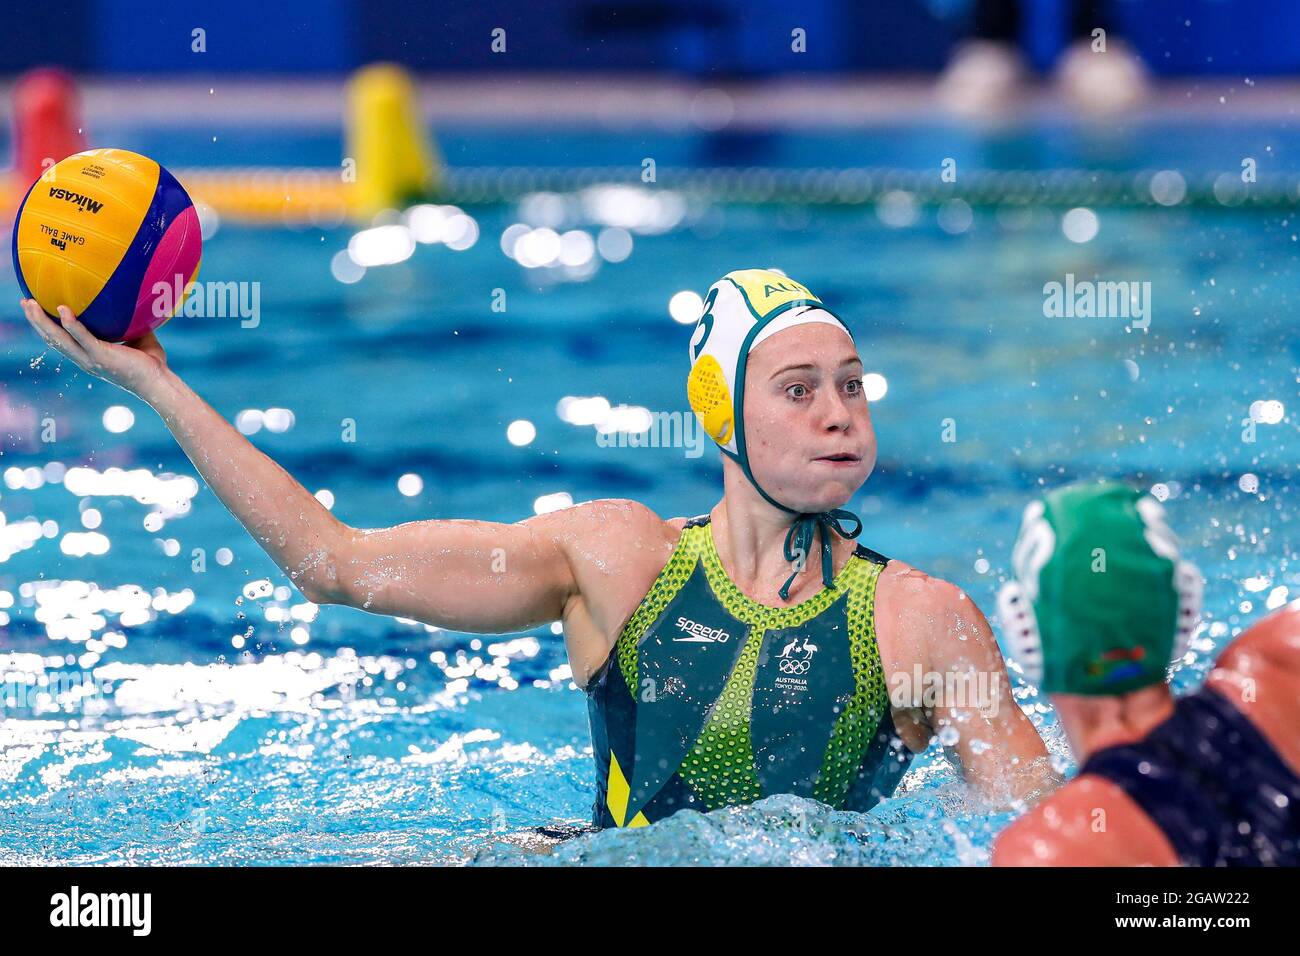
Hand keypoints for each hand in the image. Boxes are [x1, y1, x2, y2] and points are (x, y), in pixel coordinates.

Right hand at [21, 299, 169, 398]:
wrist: (160, 383)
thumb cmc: (151, 364)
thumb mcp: (137, 339)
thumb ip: (128, 325)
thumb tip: (133, 304)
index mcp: (90, 356)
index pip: (62, 341)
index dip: (47, 327)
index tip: (35, 311)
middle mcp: (85, 359)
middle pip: (52, 339)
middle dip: (36, 321)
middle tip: (24, 302)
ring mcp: (92, 359)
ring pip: (59, 339)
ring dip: (43, 321)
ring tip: (30, 304)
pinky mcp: (102, 356)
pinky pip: (83, 338)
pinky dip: (71, 324)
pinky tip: (62, 310)